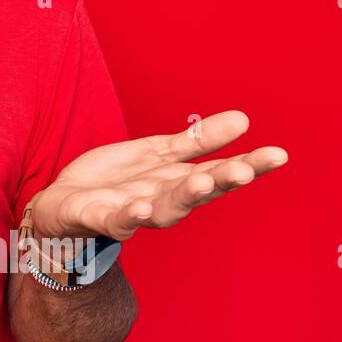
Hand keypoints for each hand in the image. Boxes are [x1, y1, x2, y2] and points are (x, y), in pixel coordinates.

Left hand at [29, 110, 288, 241]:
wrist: (63, 203)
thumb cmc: (116, 180)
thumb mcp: (158, 153)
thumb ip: (198, 141)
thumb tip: (244, 119)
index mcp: (178, 181)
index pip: (219, 172)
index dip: (248, 165)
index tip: (279, 154)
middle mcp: (162, 200)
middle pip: (197, 192)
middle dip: (221, 181)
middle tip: (245, 169)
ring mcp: (133, 212)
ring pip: (164, 209)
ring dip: (183, 197)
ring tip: (202, 181)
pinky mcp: (101, 219)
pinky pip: (118, 221)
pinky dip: (130, 217)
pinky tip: (141, 207)